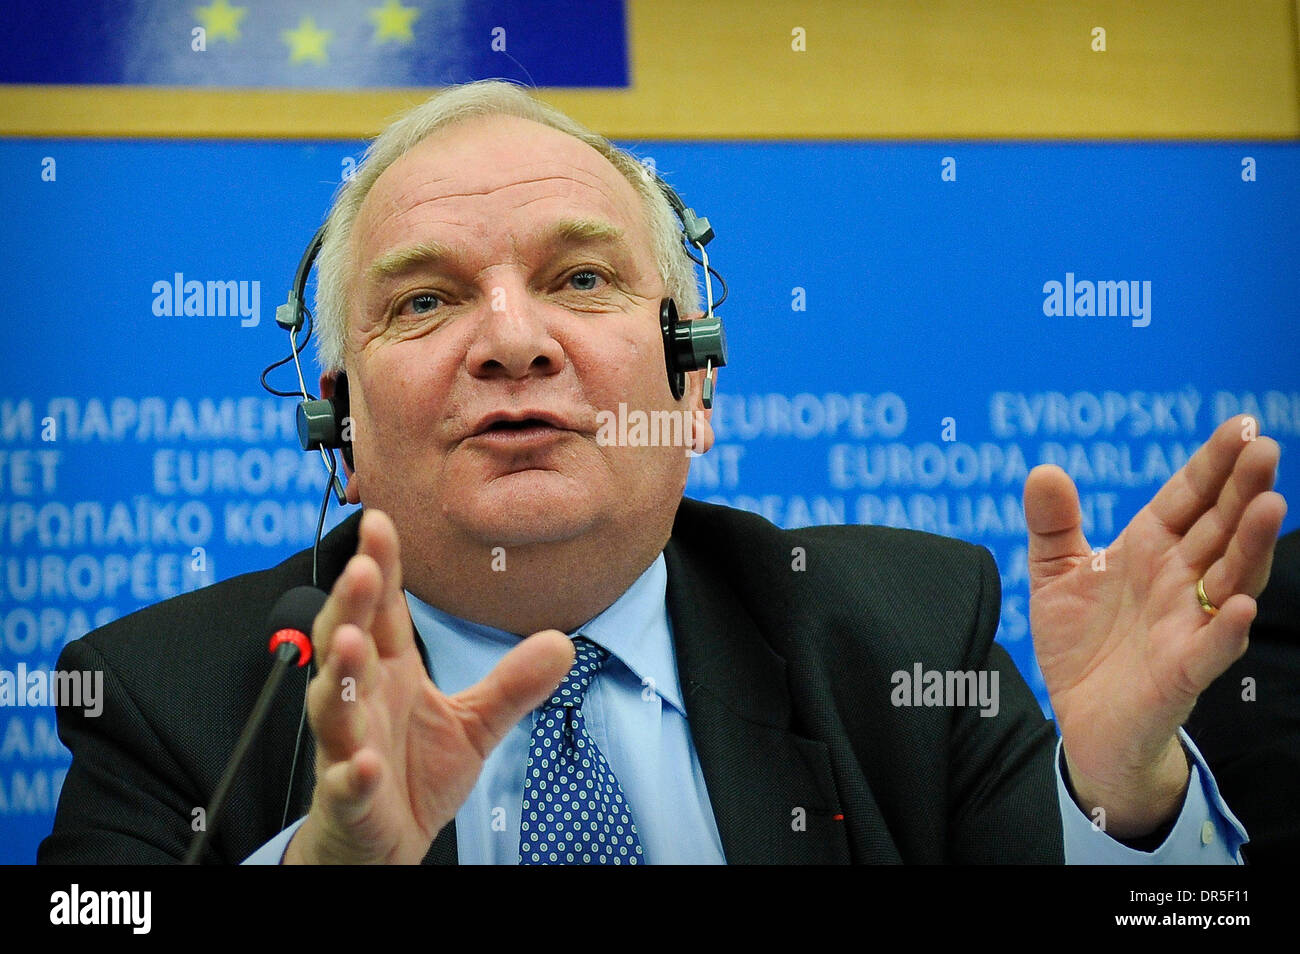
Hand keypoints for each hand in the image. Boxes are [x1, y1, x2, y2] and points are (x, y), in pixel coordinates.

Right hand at [284, 509, 573, 863]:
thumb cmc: (412, 771)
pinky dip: (353, 772)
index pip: (381, 610)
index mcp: (389, 670)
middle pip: (347, 641)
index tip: (382, 522)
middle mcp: (361, 698)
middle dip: (351, 604)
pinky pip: (347, 782)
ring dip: (340, 674)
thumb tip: (563, 641)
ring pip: (333, 703)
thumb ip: (512, 682)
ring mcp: (347, 746)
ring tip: (353, 644)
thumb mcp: (475, 721)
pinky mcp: (349, 796)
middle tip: (362, 568)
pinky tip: (363, 763)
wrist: (382, 840)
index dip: (380, 568)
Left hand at [1024, 415, 1285, 836]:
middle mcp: (1179, 580)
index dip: (1212, 465)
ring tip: (1269, 506)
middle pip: (1218, 528)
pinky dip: (1227, 629)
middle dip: (1242, 490)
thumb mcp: (1055, 574)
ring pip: (1230, 578)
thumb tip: (1044, 469)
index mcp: (1149, 549)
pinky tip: (1242, 608)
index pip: (1187, 498)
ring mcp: (1188, 624)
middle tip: (1265, 450)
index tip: (1241, 426)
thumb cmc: (1081, 642)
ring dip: (1251, 545)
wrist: (1083, 719)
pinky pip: (1212, 648)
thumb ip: (1052, 523)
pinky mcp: (1184, 672)